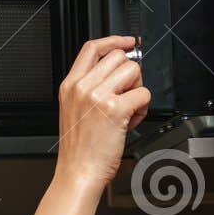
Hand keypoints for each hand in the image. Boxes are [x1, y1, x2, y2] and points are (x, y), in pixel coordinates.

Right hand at [55, 36, 150, 187]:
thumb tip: (117, 74)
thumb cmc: (79, 150)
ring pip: (133, 71)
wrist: (78, 173)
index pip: (92, 48)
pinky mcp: (115, 109)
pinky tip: (131, 121)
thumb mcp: (73, 111)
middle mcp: (82, 87)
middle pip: (118, 57)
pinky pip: (143, 93)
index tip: (128, 42)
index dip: (114, 40)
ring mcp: (97, 96)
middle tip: (126, 94)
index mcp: (70, 86)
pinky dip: (143, 108)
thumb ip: (89, 89)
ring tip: (128, 110)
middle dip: (130, 74)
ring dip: (137, 89)